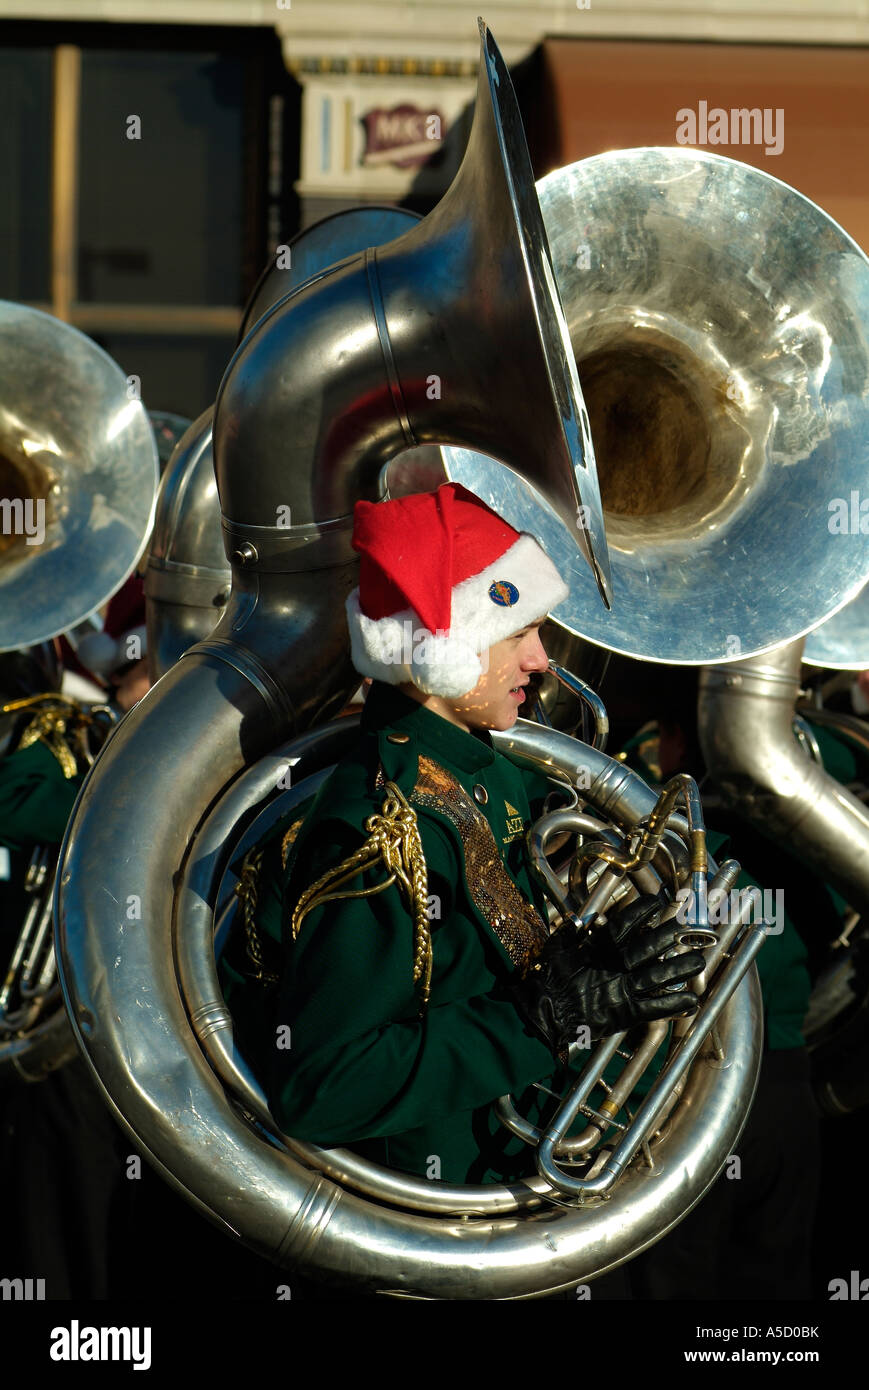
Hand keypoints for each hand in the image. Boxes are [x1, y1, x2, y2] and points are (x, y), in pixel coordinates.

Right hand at [511, 901, 704, 1053]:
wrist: (543, 1014)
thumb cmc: (547, 982)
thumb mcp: (555, 950)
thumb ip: (569, 934)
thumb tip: (578, 919)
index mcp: (599, 948)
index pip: (624, 924)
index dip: (642, 912)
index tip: (657, 902)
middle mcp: (615, 965)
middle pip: (648, 946)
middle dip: (669, 935)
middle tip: (687, 925)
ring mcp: (622, 989)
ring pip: (658, 975)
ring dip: (680, 968)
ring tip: (699, 962)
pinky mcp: (626, 1013)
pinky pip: (655, 1008)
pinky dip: (674, 1005)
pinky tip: (692, 1001)